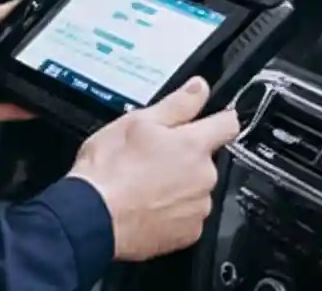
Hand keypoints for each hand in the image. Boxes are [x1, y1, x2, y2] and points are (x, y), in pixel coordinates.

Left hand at [0, 2, 33, 186]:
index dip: (10, 16)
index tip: (34, 7)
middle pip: (6, 52)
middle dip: (25, 45)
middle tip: (49, 36)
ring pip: (12, 78)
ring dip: (28, 73)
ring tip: (52, 63)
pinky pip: (10, 107)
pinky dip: (27, 104)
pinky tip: (43, 96)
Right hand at [68, 77, 239, 260]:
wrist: (93, 215)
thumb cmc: (109, 169)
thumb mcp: (136, 122)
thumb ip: (176, 104)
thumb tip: (199, 88)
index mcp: (193, 145)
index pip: (228, 124)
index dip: (219, 119)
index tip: (211, 121)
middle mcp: (204, 177)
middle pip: (205, 160)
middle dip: (184, 157)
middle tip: (151, 157)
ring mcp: (198, 208)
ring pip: (195, 189)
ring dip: (178, 185)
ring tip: (143, 184)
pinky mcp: (188, 234)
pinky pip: (186, 216)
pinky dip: (171, 211)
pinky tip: (146, 204)